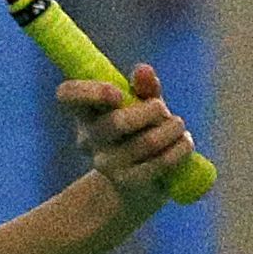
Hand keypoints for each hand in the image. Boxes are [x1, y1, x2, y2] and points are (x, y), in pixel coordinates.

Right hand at [61, 63, 197, 214]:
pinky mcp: (127, 182)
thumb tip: (143, 70)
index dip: (89, 92)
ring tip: (178, 127)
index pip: (68, 95)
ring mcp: (105, 163)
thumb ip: (144, 87)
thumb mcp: (142, 104)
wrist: (137, 181)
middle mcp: (88, 139)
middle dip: (152, 111)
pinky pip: (160, 162)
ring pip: (147, 142)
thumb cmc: (139, 131)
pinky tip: (184, 143)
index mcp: (86, 111)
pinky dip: (180, 149)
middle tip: (162, 110)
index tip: (117, 94)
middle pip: (116, 123)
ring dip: (172, 129)